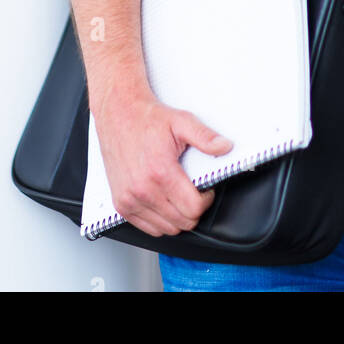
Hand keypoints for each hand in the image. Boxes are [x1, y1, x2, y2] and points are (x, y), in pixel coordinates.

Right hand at [92, 89, 233, 236]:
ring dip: (177, 216)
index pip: (193, 209)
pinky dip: (159, 220)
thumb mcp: (181, 121)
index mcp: (160, 172)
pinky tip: (162, 200)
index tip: (205, 189)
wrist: (118, 114)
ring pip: (166, 229)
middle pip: (182, 223)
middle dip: (193, 209)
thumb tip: (225, 147)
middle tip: (192, 190)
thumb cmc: (146, 118)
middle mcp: (143, 190)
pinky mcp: (121, 205)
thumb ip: (205, 137)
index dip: (206, 200)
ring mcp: (130, 200)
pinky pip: (148, 229)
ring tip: (177, 194)